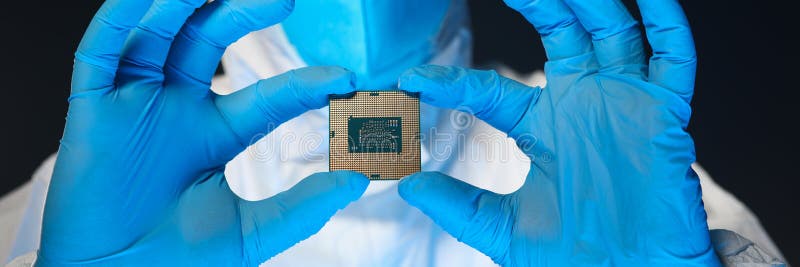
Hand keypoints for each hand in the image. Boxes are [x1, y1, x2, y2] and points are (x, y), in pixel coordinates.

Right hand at [39, 0, 366, 265]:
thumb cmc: (175, 260)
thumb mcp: (251, 231)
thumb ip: (301, 207)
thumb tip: (356, 182)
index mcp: (213, 133)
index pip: (266, 96)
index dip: (305, 83)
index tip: (347, 79)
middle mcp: (176, 108)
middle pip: (210, 44)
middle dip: (244, 15)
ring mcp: (135, 103)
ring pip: (160, 35)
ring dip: (186, 4)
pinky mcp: (92, 107)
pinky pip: (101, 51)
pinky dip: (122, 17)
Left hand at [397, 0, 720, 264]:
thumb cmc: (578, 256)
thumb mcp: (505, 230)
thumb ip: (460, 206)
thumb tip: (409, 186)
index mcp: (542, 126)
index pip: (490, 89)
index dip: (452, 82)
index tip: (412, 79)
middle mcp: (582, 102)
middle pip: (561, 34)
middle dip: (539, 3)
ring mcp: (623, 101)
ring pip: (611, 30)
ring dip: (591, 0)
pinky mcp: (664, 111)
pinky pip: (672, 57)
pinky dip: (665, 21)